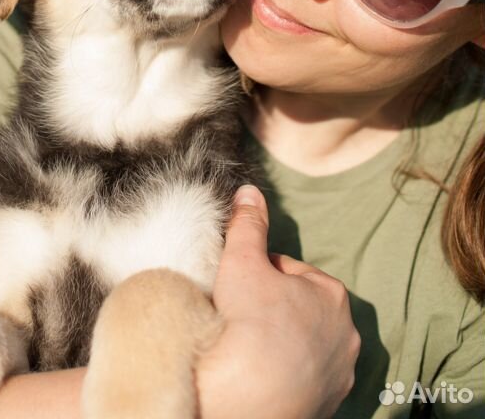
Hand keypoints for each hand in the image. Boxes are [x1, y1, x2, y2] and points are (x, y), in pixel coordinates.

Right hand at [197, 186, 359, 418]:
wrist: (246, 396)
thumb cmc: (247, 322)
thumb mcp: (242, 259)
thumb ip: (248, 224)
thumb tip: (249, 191)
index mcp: (331, 294)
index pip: (290, 271)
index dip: (261, 274)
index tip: (241, 286)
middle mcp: (347, 335)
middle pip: (303, 310)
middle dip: (278, 309)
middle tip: (245, 315)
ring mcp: (339, 375)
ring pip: (308, 347)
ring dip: (286, 344)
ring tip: (252, 348)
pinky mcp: (328, 408)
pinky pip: (307, 382)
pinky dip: (289, 377)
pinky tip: (263, 375)